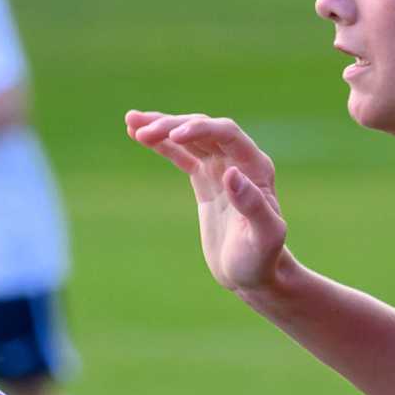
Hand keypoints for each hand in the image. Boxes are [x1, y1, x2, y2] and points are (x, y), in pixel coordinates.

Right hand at [124, 110, 287, 293]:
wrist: (252, 273)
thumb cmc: (262, 258)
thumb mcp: (263, 237)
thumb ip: (252, 205)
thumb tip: (232, 174)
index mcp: (256, 167)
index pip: (227, 134)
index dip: (200, 130)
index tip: (174, 136)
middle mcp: (239, 161)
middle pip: (203, 130)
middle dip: (172, 126)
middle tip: (141, 131)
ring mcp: (220, 168)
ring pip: (189, 138)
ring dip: (161, 128)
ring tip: (131, 122)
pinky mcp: (204, 179)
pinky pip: (181, 154)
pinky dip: (161, 145)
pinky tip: (138, 135)